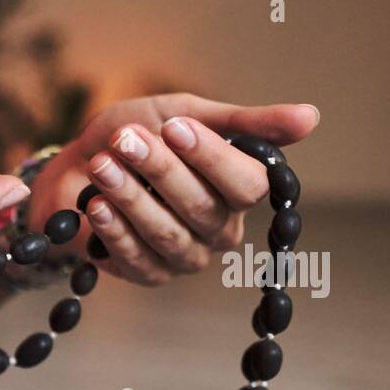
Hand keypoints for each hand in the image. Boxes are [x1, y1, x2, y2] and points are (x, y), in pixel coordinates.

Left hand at [30, 93, 319, 284]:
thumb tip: (313, 117)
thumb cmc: (135, 137)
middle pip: (203, 207)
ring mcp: (185, 256)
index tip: (174, 127)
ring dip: (131, 197)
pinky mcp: (148, 274)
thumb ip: (243, 122)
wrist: (76, 165)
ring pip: (168, 233)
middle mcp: (219, 229)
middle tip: (125, 140)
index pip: (247, 184)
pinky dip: (114, 229)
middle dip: (161, 170)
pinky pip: (136, 257)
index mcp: (239, 190)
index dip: (212, 157)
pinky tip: (96, 204)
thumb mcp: (185, 114)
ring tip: (101, 166)